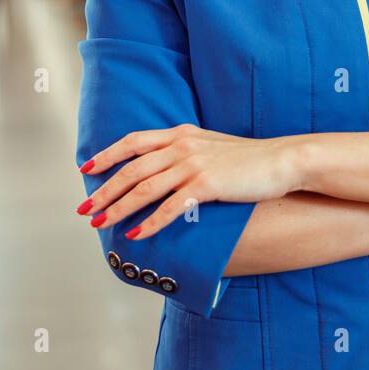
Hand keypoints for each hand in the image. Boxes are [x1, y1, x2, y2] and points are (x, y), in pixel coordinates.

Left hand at [76, 124, 301, 239]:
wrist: (282, 160)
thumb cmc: (249, 158)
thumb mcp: (211, 145)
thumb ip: (185, 150)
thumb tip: (161, 166)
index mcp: (180, 134)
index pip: (133, 141)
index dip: (107, 155)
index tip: (86, 169)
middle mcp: (181, 146)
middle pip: (131, 169)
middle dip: (104, 190)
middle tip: (85, 210)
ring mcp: (193, 165)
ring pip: (144, 189)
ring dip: (118, 209)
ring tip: (101, 224)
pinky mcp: (207, 185)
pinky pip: (171, 207)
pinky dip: (151, 223)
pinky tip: (137, 235)